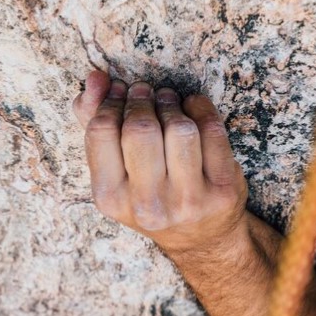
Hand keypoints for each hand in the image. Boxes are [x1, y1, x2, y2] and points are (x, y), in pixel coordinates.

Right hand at [72, 70, 248, 260]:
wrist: (199, 238)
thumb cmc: (147, 193)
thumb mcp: (113, 170)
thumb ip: (94, 121)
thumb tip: (94, 78)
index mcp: (109, 199)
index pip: (102, 131)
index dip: (111, 101)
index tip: (120, 91)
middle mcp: (147, 205)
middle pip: (140, 128)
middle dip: (143, 99)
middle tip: (145, 92)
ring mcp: (188, 200)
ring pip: (180, 128)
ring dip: (172, 103)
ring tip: (168, 100)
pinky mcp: (222, 191)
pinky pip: (213, 132)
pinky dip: (202, 108)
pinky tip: (194, 108)